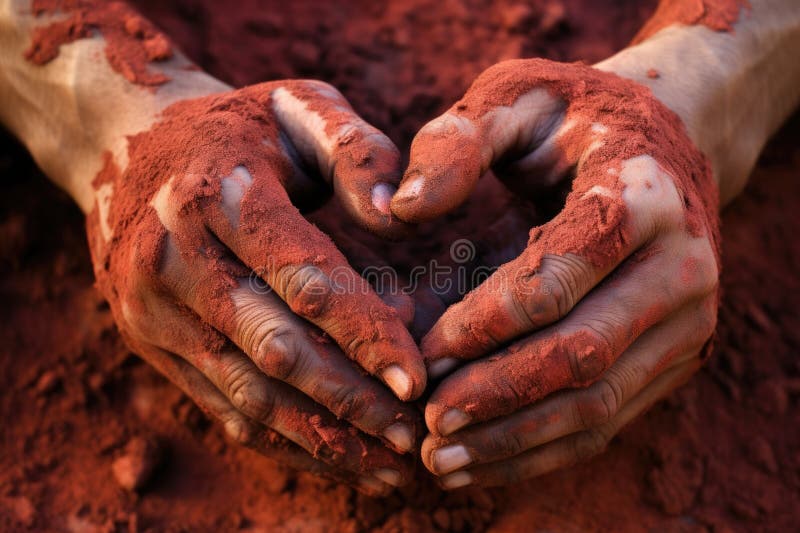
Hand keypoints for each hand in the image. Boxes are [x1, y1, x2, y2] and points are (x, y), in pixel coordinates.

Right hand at [86, 80, 425, 494]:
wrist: (123, 142)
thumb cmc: (236, 128)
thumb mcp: (298, 106)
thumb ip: (355, 150)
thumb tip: (400, 214)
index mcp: (219, 196)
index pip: (302, 276)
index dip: (363, 331)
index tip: (417, 378)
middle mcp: (174, 258)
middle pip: (274, 348)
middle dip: (350, 400)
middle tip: (415, 436)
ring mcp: (153, 307)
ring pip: (245, 392)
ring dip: (320, 436)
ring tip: (387, 464)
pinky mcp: (148, 339)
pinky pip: (218, 403)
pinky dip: (280, 437)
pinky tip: (332, 456)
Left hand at [390, 59, 720, 487]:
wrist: (662, 145)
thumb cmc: (571, 120)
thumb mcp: (514, 98)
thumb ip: (456, 142)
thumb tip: (399, 209)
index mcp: (644, 192)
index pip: (563, 272)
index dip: (489, 319)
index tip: (425, 351)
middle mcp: (682, 264)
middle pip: (585, 351)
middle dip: (498, 394)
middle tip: (426, 422)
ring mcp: (686, 320)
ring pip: (599, 402)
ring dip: (515, 438)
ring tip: (440, 461)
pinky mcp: (673, 357)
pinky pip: (609, 419)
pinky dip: (542, 447)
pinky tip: (482, 461)